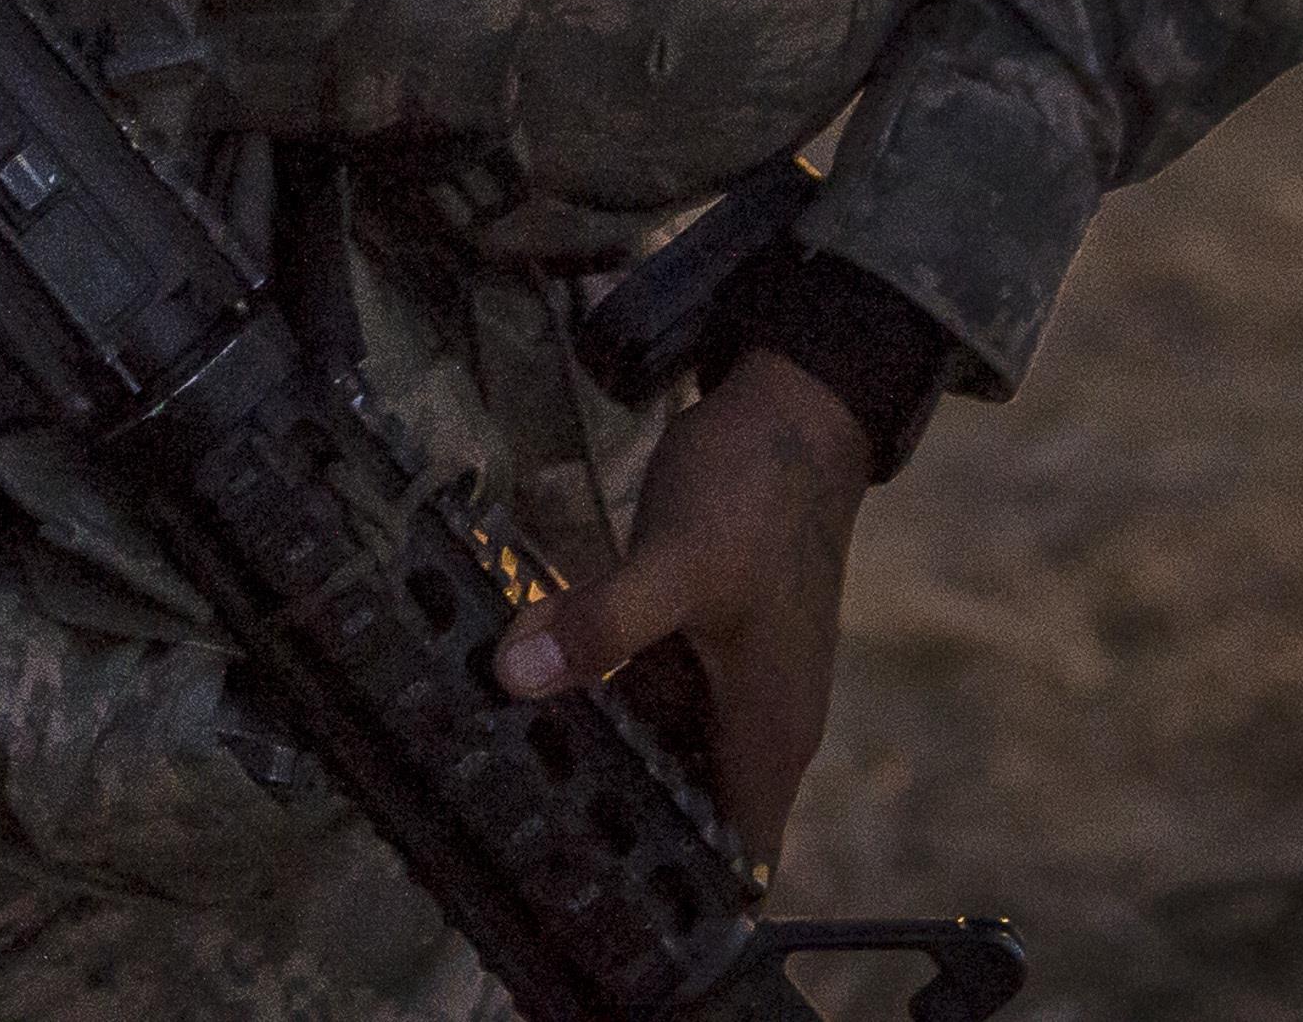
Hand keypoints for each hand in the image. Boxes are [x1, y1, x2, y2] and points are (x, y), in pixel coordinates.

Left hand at [488, 346, 872, 863]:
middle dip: (618, 823)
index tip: (599, 894)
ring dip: (602, 756)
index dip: (679, 895)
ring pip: (659, 750)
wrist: (792, 408)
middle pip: (686, 811)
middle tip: (523, 823)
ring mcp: (729, 680)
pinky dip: (602, 698)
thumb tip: (514, 676)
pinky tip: (537, 687)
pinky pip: (646, 695)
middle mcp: (757, 723)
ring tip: (510, 763)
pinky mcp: (701, 639)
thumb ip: (602, 624)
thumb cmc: (758, 493)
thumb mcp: (677, 562)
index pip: (736, 860)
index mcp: (770, 735)